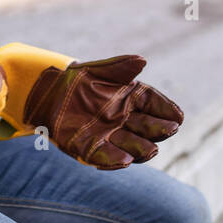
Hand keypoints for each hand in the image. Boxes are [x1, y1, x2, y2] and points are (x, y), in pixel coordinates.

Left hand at [0, 42, 183, 168]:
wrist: (43, 93)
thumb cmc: (73, 79)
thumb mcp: (95, 70)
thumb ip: (119, 67)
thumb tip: (143, 61)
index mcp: (128, 97)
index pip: (153, 104)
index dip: (166, 110)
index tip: (179, 117)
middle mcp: (122, 118)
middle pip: (147, 127)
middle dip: (159, 130)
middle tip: (169, 130)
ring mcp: (108, 135)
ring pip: (131, 145)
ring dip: (141, 150)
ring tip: (151, 150)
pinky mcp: (89, 149)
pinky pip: (105, 156)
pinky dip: (115, 160)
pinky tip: (125, 161)